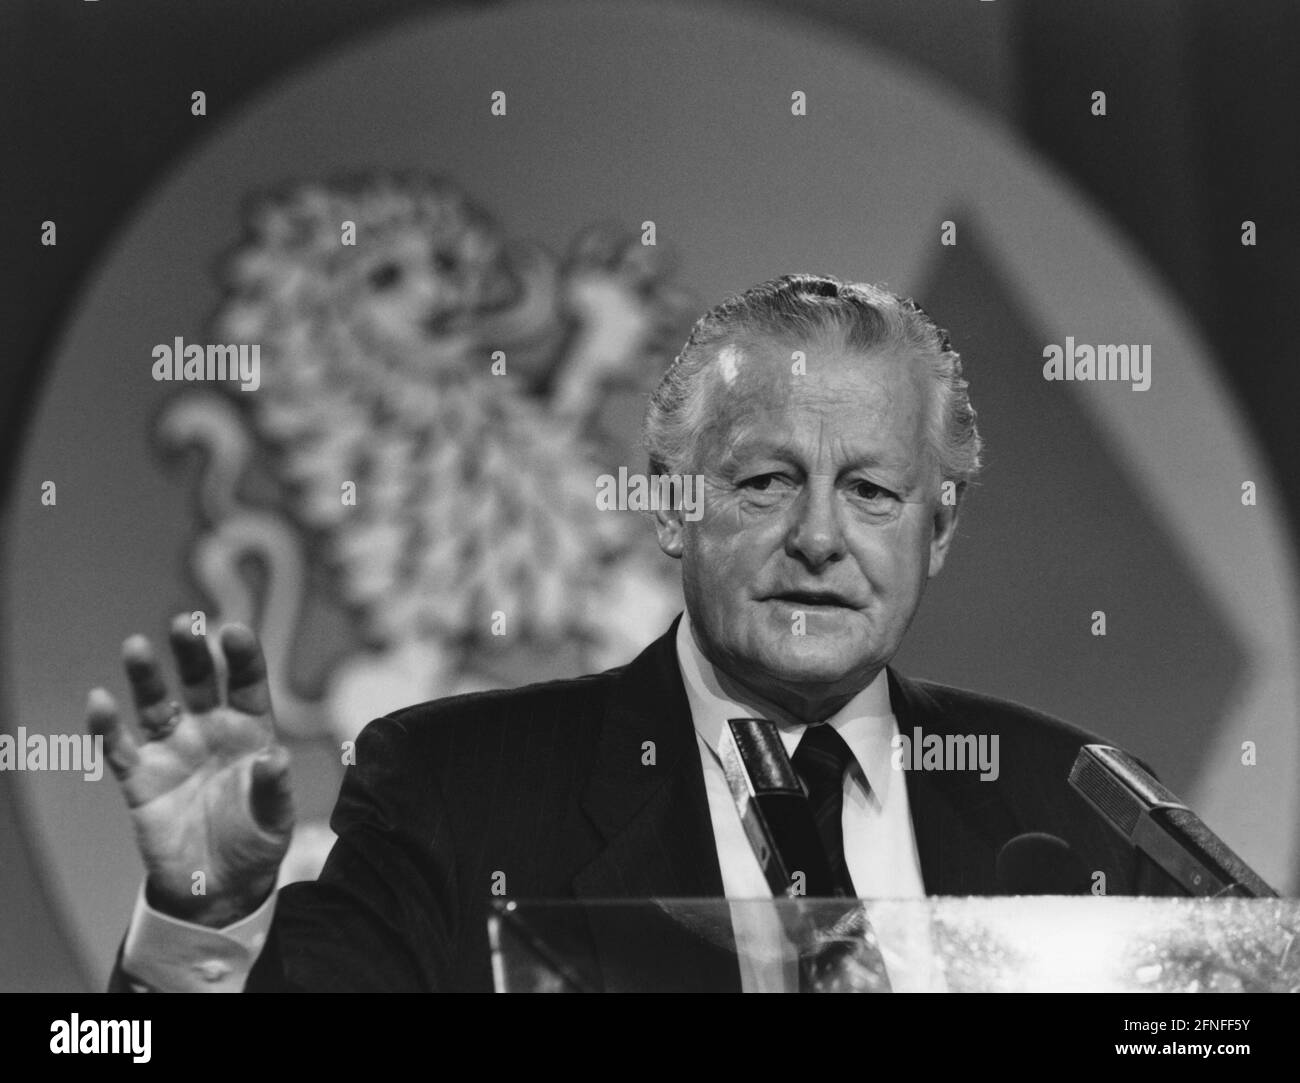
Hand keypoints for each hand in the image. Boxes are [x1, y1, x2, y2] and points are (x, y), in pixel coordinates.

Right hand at [87, 615, 293, 926]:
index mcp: (250, 732)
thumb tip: (275, 759)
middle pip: (199, 682)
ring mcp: (173, 752)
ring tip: (137, 646)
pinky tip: (100, 702)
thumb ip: (273, 789)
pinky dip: (108, 727)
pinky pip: (120, 749)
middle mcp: (209, 732)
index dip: (242, 658)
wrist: (218, 888)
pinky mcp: (140, 780)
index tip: (235, 632)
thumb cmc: (255, 843)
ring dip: (146, 677)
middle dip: (191, 653)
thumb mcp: (275, 820)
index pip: (247, 685)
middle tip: (183, 624)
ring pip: (156, 705)